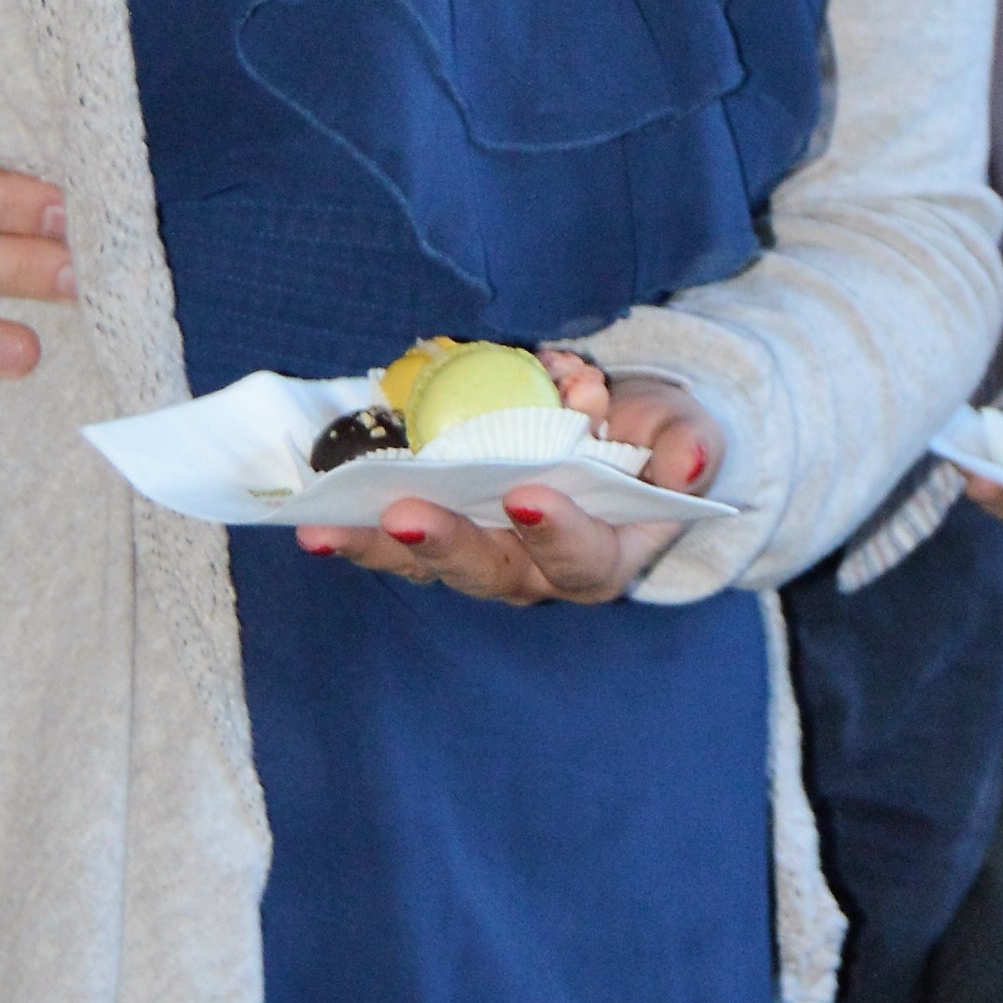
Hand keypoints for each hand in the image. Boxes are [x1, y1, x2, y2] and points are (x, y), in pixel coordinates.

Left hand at [298, 359, 717, 606]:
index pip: (581, 557)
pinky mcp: (440, 529)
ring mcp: (482, 553)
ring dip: (374, 547)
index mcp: (604, 557)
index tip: (526, 496)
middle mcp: (536, 571)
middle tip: (407, 513)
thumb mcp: (687, 431)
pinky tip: (313, 512)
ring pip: (426, 563)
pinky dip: (354, 526)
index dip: (556, 532)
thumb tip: (687, 461)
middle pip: (487, 571)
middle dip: (445, 543)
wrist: (621, 435)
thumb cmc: (654, 438)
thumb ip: (689, 445)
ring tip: (326, 527)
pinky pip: (392, 537)